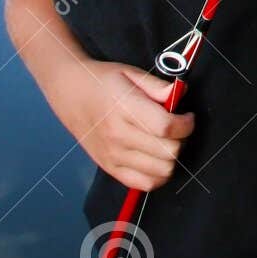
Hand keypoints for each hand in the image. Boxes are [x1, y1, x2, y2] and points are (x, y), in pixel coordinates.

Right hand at [53, 60, 195, 190]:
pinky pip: (145, 184)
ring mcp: (113, 155)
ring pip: (161, 170)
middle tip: (178, 128)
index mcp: (124, 108)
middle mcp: (118, 135)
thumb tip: (181, 94)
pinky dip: (159, 175)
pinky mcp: (110, 168)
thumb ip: (158, 86)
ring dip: (172, 157)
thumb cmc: (103, 81)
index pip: (166, 127)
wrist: (70, 93)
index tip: (187, 116)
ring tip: (168, 142)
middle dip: (182, 139)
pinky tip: (158, 159)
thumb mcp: (131, 73)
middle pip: (168, 151)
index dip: (186, 124)